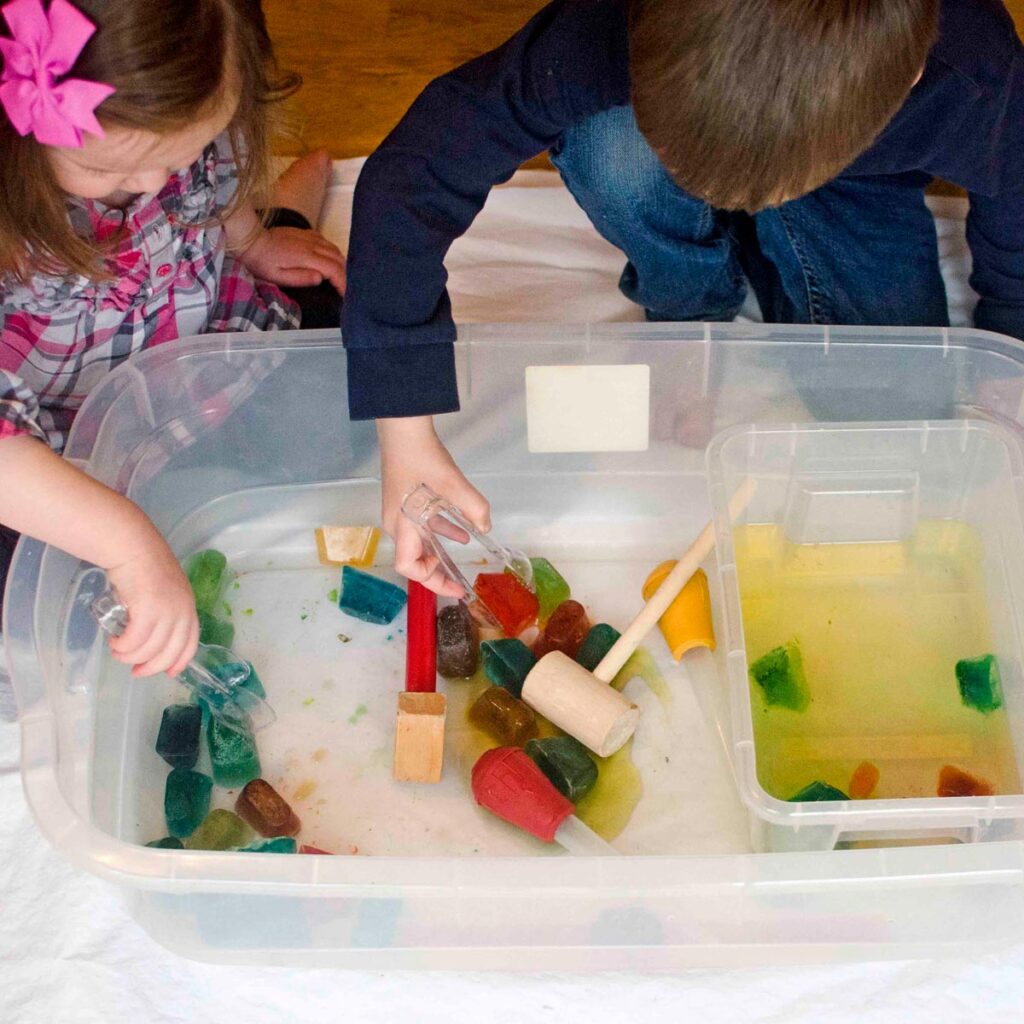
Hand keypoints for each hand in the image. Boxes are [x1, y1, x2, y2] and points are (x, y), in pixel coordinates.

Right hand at [105, 529, 198, 678]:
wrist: (133, 546)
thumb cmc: (144, 565)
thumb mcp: (164, 591)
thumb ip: (163, 610)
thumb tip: (151, 634)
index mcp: (188, 606)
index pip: (190, 642)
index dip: (180, 660)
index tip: (169, 673)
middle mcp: (182, 610)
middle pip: (170, 651)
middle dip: (152, 667)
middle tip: (136, 671)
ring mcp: (167, 611)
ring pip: (149, 649)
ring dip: (130, 656)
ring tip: (118, 651)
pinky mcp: (148, 611)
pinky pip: (134, 640)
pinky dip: (123, 646)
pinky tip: (114, 642)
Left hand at [239, 226, 345, 291]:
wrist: (251, 239)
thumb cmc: (262, 262)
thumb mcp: (278, 277)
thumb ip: (300, 278)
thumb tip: (320, 278)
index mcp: (306, 256)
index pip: (334, 269)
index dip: (343, 282)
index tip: (345, 294)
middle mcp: (312, 244)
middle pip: (338, 258)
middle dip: (345, 274)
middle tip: (344, 288)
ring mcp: (310, 236)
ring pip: (335, 249)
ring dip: (340, 263)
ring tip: (339, 277)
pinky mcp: (306, 233)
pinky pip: (327, 242)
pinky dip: (333, 253)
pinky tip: (330, 260)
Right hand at [378, 416, 490, 597]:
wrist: (403, 431)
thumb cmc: (422, 459)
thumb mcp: (453, 485)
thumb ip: (473, 508)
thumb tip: (486, 526)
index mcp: (403, 526)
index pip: (409, 567)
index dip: (431, 581)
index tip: (454, 588)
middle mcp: (397, 524)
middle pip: (413, 559)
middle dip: (436, 572)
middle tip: (458, 581)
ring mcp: (399, 512)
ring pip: (419, 542)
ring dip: (439, 552)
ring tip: (461, 560)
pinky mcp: (405, 501)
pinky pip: (422, 526)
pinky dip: (439, 532)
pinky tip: (462, 532)